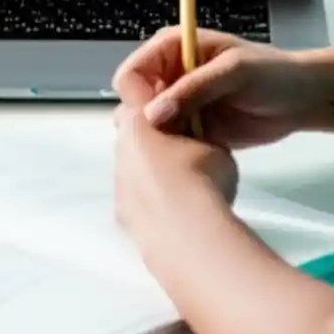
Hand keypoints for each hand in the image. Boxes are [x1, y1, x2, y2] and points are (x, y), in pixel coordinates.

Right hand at [112, 26, 313, 148]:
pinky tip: (194, 154)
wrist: (300, 100)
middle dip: (146, 122)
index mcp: (173, 48)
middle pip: (134, 102)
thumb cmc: (273, 75)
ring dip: (161, 139)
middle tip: (174, 138)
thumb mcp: (235, 72)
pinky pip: (168, 143)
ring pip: (148, 126)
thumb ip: (195, 88)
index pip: (132, 72)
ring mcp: (178, 103)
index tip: (154, 119)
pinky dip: (175, 151)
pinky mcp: (189, 128)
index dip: (137, 97)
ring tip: (188, 146)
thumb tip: (154, 112)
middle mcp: (169, 75)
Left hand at [113, 105, 237, 246]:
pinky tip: (176, 212)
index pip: (137, 96)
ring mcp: (119, 187)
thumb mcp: (214, 144)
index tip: (180, 111)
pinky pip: (136, 200)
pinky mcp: (123, 218)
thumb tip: (194, 138)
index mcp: (139, 123)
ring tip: (184, 187)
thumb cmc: (203, 178)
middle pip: (131, 134)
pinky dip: (151, 201)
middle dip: (152, 137)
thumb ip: (199, 133)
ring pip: (130, 169)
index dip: (158, 100)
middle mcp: (120, 151)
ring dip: (150, 171)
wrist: (189, 236)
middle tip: (185, 149)